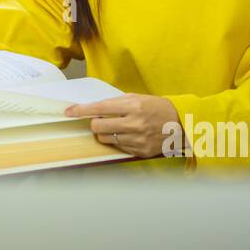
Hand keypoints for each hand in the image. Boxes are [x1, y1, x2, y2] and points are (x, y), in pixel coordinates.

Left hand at [63, 95, 182, 158]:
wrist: (181, 123)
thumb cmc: (157, 108)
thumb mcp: (137, 98)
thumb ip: (115, 103)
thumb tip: (94, 108)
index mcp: (133, 106)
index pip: (99, 108)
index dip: (80, 110)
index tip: (68, 111)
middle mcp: (134, 123)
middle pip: (98, 127)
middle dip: (94, 124)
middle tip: (100, 121)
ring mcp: (137, 139)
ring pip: (106, 139)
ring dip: (105, 133)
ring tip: (117, 128)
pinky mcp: (140, 151)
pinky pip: (118, 147)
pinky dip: (118, 141)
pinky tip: (128, 135)